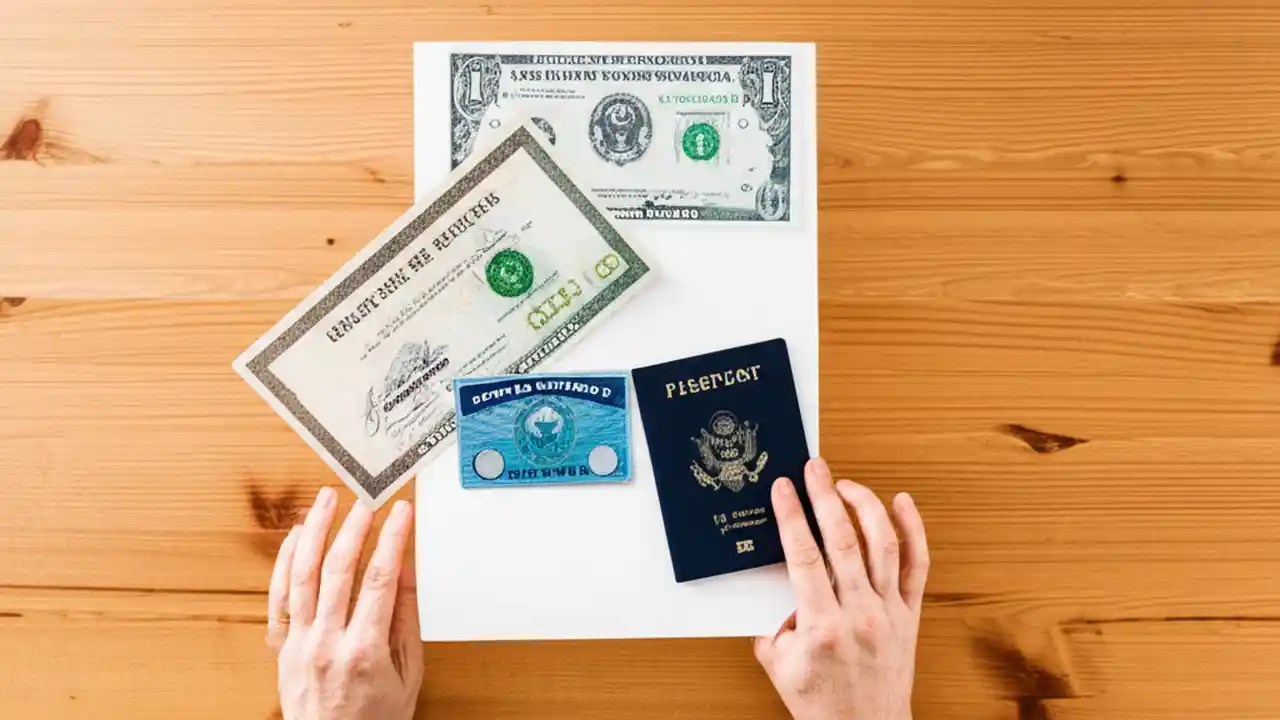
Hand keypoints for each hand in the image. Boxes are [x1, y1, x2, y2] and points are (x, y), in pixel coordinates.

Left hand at [266, 488, 423, 719]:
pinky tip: (296, 536)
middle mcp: (327, 644)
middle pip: (338, 569)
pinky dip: (285, 562)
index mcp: (365, 652)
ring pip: (302, 574)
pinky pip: (278, 596)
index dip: (392, 538)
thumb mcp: (408, 674)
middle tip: (366, 498)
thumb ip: (406, 620)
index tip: (401, 511)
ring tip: (325, 500)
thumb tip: (404, 571)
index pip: (380, 579)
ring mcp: (299, 644)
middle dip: (354, 526)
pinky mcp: (282, 647)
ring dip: (314, 531)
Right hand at [754, 458, 929, 719]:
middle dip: (825, 497)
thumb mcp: (776, 662)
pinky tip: (901, 502)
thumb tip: (778, 578)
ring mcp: (889, 612)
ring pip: (882, 544)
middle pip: (843, 540)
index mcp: (822, 626)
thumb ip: (773, 618)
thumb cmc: (819, 702)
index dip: (792, 516)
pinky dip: (913, 530)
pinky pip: (916, 565)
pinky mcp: (909, 615)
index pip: (804, 556)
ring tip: (845, 483)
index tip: (783, 489)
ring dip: (863, 505)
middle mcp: (860, 614)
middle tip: (814, 468)